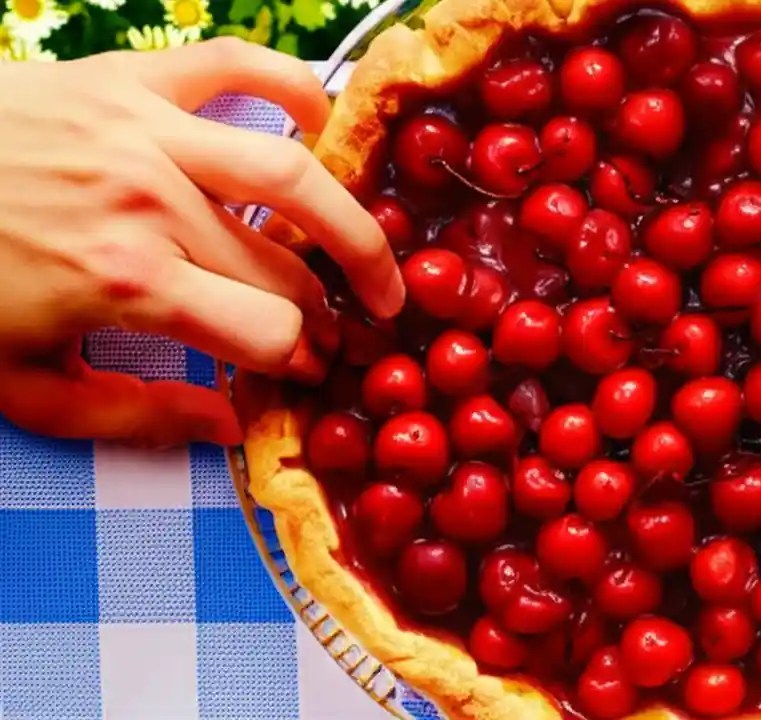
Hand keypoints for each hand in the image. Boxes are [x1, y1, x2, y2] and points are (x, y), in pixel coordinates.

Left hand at [0, 39, 403, 446]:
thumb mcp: (23, 387)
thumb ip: (134, 416)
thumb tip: (231, 425)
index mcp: (130, 284)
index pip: (269, 332)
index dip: (301, 362)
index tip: (304, 370)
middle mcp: (154, 204)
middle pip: (288, 268)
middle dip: (331, 312)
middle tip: (342, 329)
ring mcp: (146, 132)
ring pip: (293, 174)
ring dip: (354, 222)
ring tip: (378, 253)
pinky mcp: (128, 80)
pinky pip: (235, 67)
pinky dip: (292, 84)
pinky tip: (323, 116)